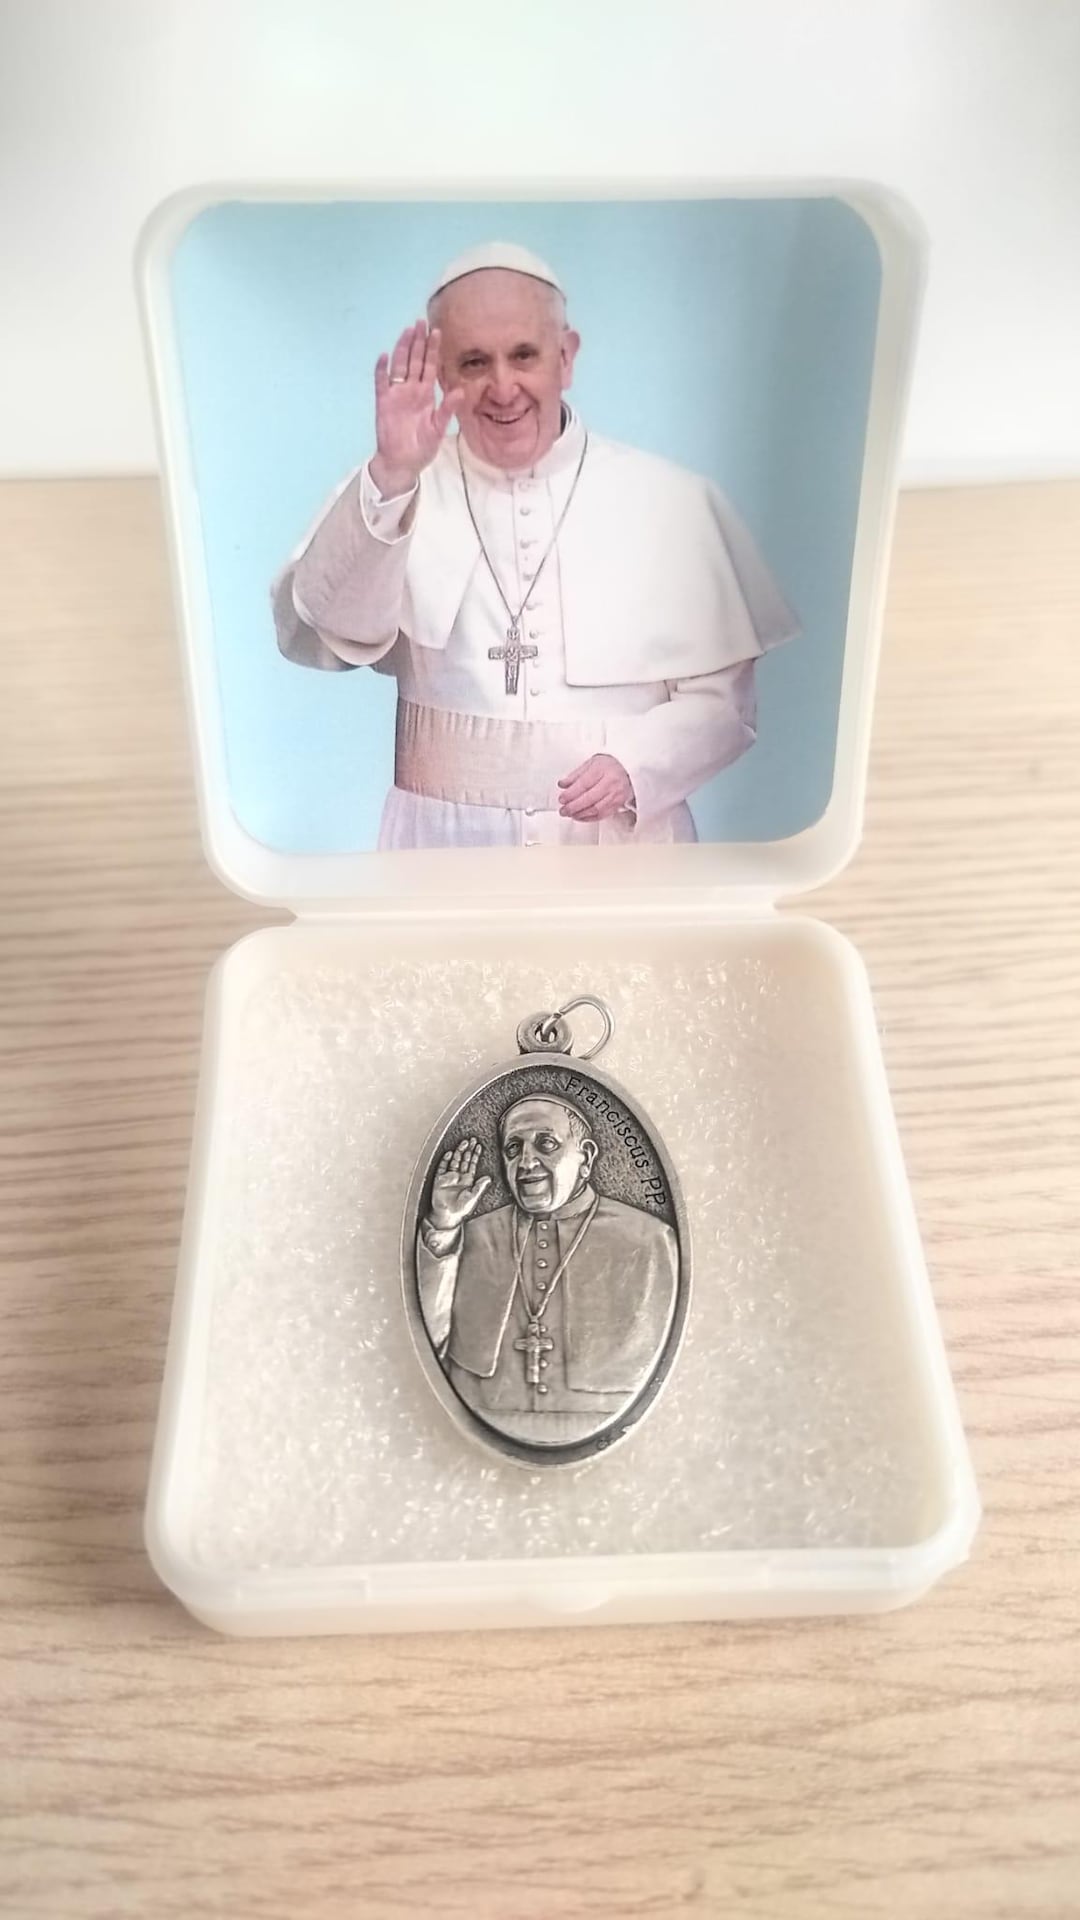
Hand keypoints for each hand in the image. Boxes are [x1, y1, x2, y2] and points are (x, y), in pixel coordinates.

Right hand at [370, 321, 464, 496]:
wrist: (403, 463)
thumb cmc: (422, 447)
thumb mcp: (438, 429)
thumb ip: (447, 409)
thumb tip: (460, 391)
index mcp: (425, 394)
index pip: (429, 366)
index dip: (432, 349)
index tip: (436, 331)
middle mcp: (411, 390)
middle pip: (414, 360)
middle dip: (417, 341)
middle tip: (420, 322)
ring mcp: (396, 395)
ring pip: (399, 366)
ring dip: (402, 349)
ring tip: (406, 332)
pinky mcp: (383, 403)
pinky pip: (381, 383)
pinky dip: (382, 370)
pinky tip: (384, 357)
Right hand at [428, 1137, 491, 1232]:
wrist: (447, 1215)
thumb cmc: (460, 1209)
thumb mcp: (473, 1197)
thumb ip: (480, 1187)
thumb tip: (488, 1178)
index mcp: (467, 1180)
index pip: (472, 1164)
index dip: (475, 1155)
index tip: (478, 1146)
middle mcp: (458, 1177)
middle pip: (464, 1160)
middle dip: (468, 1149)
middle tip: (471, 1140)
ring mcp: (449, 1177)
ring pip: (454, 1161)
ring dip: (458, 1152)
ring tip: (463, 1143)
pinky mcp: (439, 1180)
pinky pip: (442, 1167)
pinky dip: (445, 1160)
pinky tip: (449, 1154)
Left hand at [557, 753, 634, 821]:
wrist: (628, 769)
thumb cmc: (610, 765)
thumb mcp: (591, 763)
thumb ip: (576, 774)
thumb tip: (563, 784)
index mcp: (602, 769)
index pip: (583, 784)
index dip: (570, 794)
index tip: (562, 799)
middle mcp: (611, 782)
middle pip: (589, 799)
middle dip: (573, 807)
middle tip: (563, 810)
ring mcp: (616, 794)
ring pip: (595, 809)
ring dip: (580, 814)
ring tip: (570, 814)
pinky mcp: (618, 804)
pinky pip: (602, 815)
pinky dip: (589, 818)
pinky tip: (581, 816)